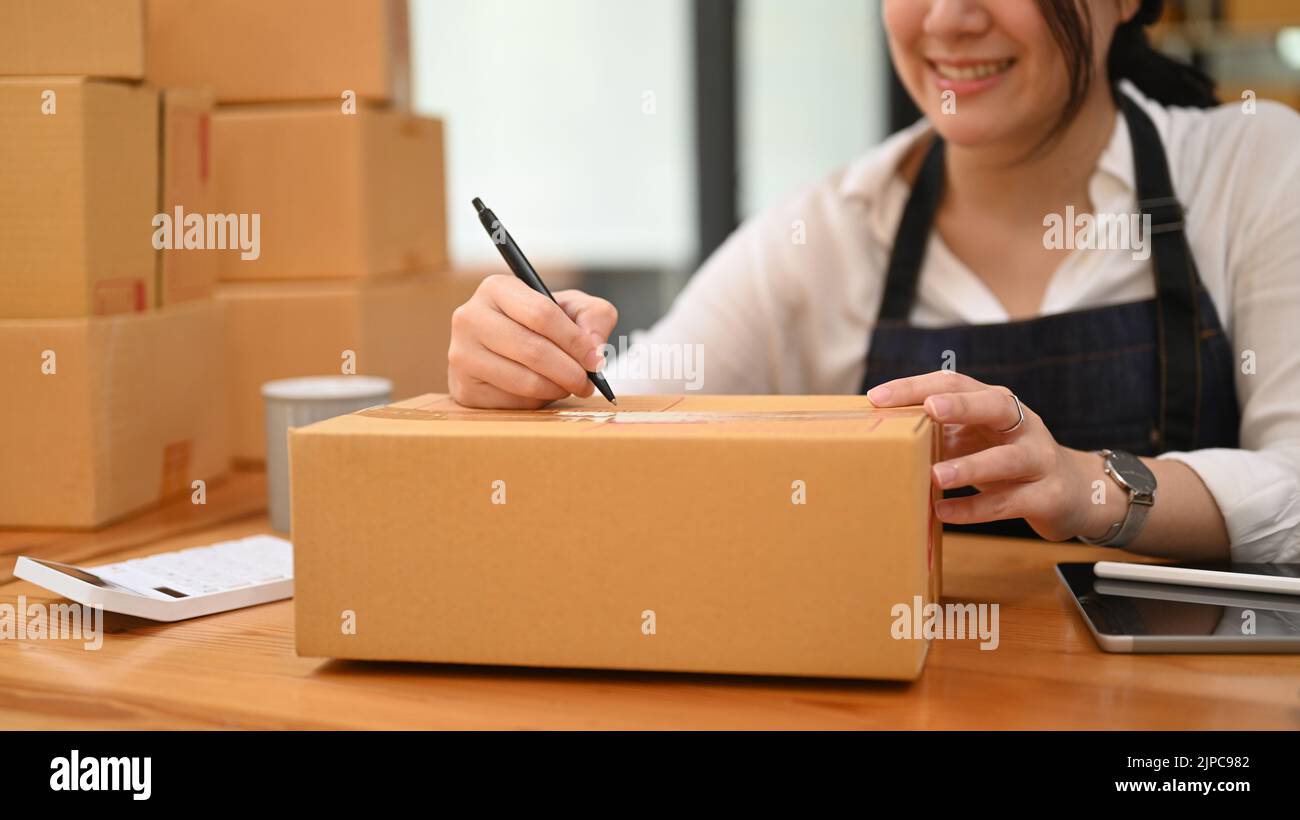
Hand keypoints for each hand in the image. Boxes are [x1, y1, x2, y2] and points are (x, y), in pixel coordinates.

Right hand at [448, 275, 617, 408]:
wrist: (505, 349)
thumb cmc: (542, 325)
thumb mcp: (573, 308)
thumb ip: (594, 317)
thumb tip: (593, 347)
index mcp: (496, 288)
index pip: (542, 314)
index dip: (575, 341)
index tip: (595, 359)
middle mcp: (470, 317)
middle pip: (532, 350)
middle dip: (570, 371)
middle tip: (587, 382)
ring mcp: (462, 354)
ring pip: (524, 381)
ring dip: (556, 389)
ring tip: (568, 386)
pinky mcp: (463, 388)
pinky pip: (512, 402)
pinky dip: (536, 401)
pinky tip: (541, 391)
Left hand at [866, 371, 1118, 541]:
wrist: (1071, 492)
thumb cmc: (1007, 460)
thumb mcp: (976, 440)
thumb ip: (941, 434)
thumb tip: (882, 436)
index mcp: (998, 405)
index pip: (956, 384)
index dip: (917, 386)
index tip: (877, 396)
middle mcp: (1023, 424)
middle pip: (996, 405)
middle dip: (961, 406)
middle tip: (928, 410)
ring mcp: (1039, 459)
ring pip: (1007, 459)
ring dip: (970, 466)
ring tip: (934, 476)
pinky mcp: (1047, 496)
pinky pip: (1009, 502)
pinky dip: (975, 509)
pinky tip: (943, 512)